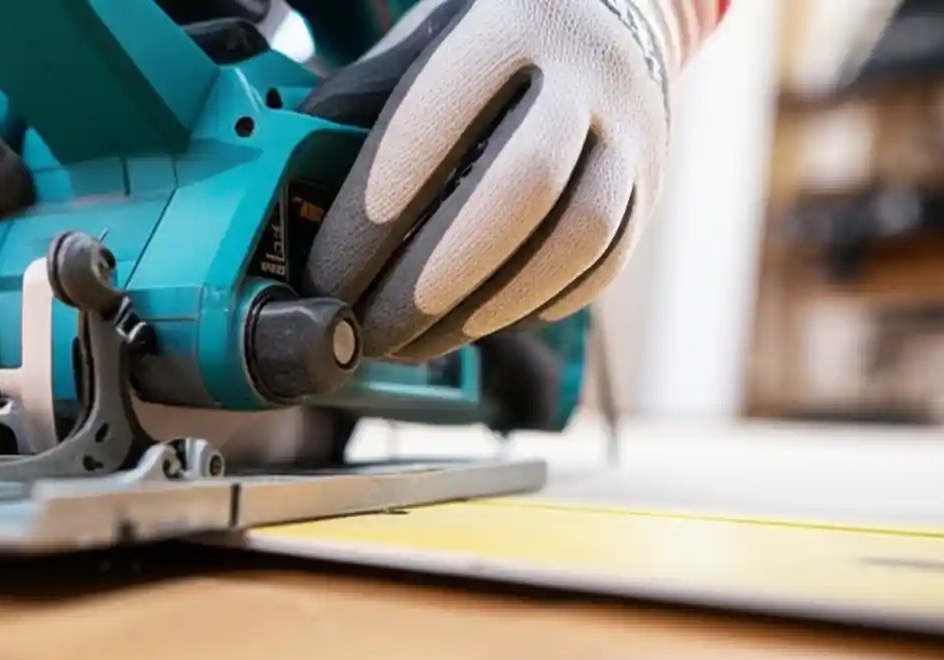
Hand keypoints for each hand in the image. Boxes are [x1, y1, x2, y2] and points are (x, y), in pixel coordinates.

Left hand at [303, 0, 672, 360]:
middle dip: (427, 282)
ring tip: (411, 342)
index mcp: (508, 24)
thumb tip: (294, 183)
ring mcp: (632, 137)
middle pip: (517, 193)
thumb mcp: (428, 35)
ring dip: (482, 311)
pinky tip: (471, 323)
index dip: (370, 219)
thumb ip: (368, 100)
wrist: (627, 8)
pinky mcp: (649, 192)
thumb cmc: (499, 28)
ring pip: (572, 241)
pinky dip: (528, 307)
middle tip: (365, 330)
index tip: (325, 278)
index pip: (431, 131)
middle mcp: (585, 76)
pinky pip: (597, 268)